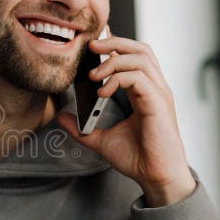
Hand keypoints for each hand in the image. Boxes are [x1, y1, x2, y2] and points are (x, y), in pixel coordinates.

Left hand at [58, 29, 195, 206]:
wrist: (155, 177)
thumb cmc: (138, 158)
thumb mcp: (101, 140)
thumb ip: (82, 128)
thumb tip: (61, 118)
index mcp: (145, 91)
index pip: (133, 57)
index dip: (114, 45)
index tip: (92, 44)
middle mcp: (154, 88)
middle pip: (139, 49)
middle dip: (114, 42)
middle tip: (90, 47)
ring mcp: (159, 93)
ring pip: (140, 57)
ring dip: (113, 60)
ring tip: (93, 74)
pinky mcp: (158, 103)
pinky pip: (138, 78)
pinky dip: (117, 78)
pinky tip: (102, 91)